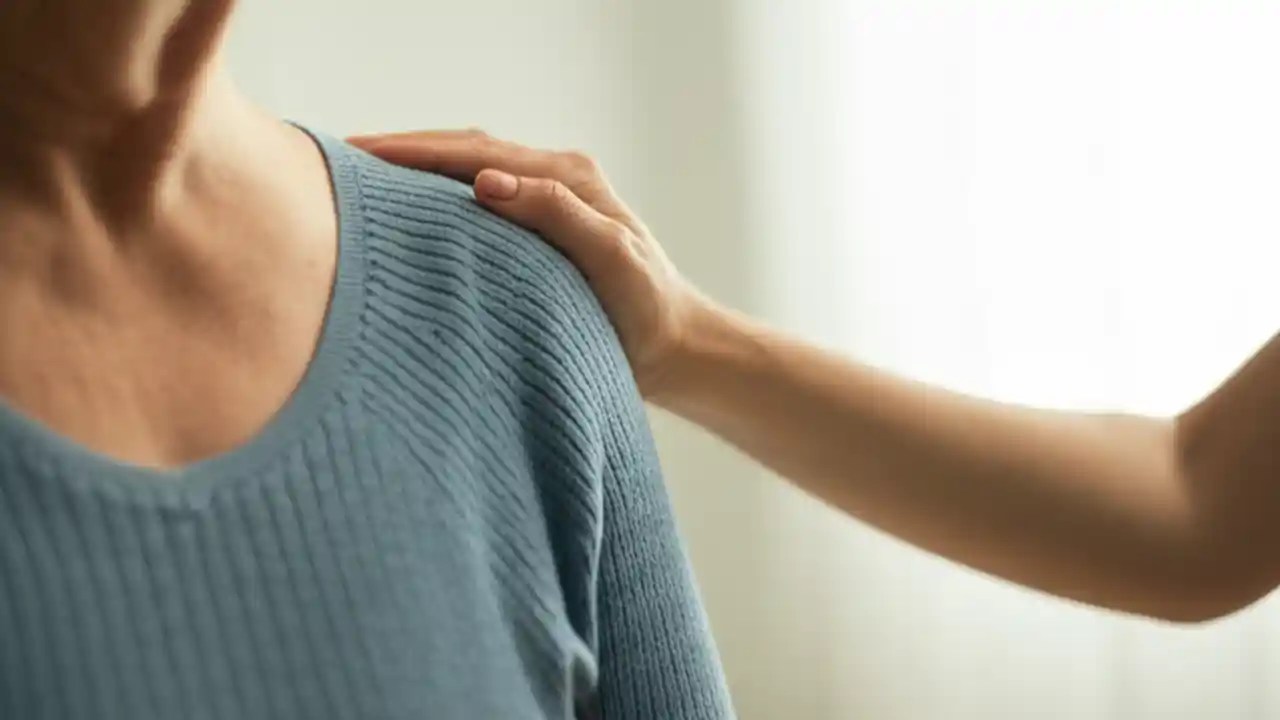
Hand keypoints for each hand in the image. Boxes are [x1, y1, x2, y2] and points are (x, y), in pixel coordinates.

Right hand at [348, 129, 711, 399]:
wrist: (675, 349)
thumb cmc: (649, 310)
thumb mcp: (612, 259)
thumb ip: (558, 215)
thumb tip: (486, 180)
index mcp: (567, 177)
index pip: (475, 153)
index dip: (413, 151)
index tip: (357, 155)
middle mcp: (554, 182)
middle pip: (464, 153)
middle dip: (402, 154)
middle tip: (337, 162)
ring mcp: (544, 208)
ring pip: (466, 177)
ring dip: (415, 176)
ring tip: (358, 183)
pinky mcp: (536, 239)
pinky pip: (475, 210)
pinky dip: (436, 206)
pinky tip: (403, 222)